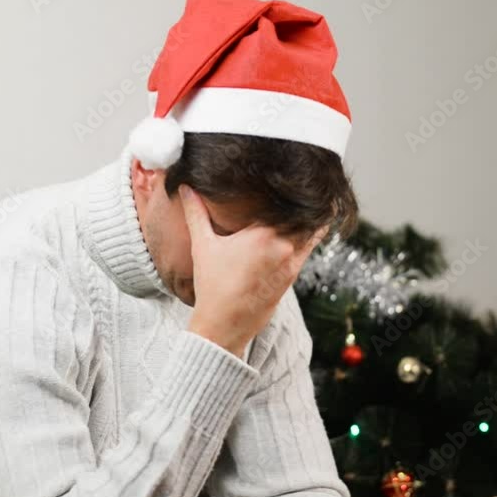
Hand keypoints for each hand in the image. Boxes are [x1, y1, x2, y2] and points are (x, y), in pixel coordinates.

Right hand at [179, 184, 328, 358]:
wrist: (224, 326)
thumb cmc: (212, 286)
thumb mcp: (203, 246)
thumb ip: (196, 213)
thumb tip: (185, 187)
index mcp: (263, 234)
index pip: (283, 201)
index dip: (287, 185)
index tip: (289, 170)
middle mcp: (284, 246)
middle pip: (303, 212)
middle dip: (302, 198)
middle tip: (303, 180)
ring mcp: (292, 261)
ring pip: (311, 229)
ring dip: (310, 216)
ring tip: (311, 199)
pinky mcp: (294, 275)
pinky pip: (309, 247)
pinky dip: (310, 234)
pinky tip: (309, 224)